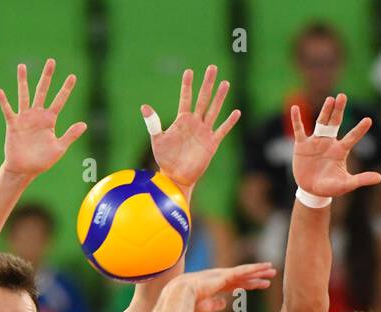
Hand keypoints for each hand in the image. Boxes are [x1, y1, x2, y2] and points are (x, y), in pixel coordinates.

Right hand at [0, 58, 86, 178]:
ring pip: (24, 95)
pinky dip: (4, 102)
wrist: (25, 170)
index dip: (66, 89)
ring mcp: (24, 118)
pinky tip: (0, 92)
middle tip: (51, 61)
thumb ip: (70, 135)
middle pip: (43, 91)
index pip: (60, 100)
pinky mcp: (13, 124)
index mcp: (49, 120)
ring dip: (23, 81)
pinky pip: (8, 111)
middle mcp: (37, 115)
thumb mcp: (59, 148)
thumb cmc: (42, 161)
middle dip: (47, 77)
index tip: (73, 76)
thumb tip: (84, 124)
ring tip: (22, 66)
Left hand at [143, 65, 240, 188]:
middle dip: (207, 83)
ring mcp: (204, 132)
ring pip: (214, 110)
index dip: (187, 85)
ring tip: (225, 83)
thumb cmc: (165, 158)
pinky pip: (222, 130)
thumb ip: (153, 123)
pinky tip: (236, 112)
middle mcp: (195, 123)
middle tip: (212, 67)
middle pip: (203, 99)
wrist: (176, 176)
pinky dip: (229, 122)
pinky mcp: (212, 143)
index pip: (185, 98)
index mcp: (182, 120)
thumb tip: (144, 106)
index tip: (189, 71)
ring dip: (220, 97)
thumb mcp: (158, 140)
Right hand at [174, 262, 276, 311]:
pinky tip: (265, 267)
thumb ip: (215, 305)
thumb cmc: (187, 304)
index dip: (247, 285)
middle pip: (243, 277)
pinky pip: (244, 271)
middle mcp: (220, 278)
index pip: (235, 285)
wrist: (179, 297)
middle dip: (256, 277)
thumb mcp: (204, 308)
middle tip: (270, 276)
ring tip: (272, 271)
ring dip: (259, 272)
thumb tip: (224, 304)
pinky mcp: (225, 275)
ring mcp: (223, 276)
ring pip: (246, 273)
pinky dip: (255, 268)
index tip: (258, 285)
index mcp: (215, 286)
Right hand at [290, 93, 380, 197]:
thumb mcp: (346, 184)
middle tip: (342, 96)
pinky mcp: (302, 145)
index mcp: (340, 150)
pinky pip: (299, 130)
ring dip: (325, 111)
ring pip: (320, 123)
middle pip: (335, 123)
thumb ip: (361, 179)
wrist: (311, 190)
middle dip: (339, 110)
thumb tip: (379, 178)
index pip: (352, 137)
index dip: (360, 129)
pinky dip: (297, 120)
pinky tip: (295, 108)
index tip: (368, 120)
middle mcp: (329, 143)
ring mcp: (315, 142)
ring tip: (330, 99)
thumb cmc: (330, 187)